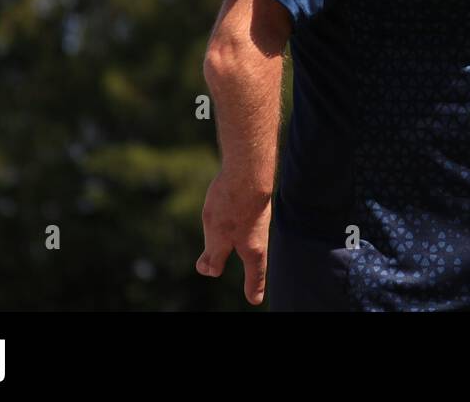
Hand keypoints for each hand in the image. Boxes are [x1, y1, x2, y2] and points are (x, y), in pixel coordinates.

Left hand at [196, 169, 272, 304]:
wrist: (248, 168)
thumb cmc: (233, 205)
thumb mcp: (217, 238)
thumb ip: (213, 257)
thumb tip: (210, 271)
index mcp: (253, 250)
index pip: (254, 276)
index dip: (254, 289)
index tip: (255, 300)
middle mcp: (259, 235)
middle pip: (252, 257)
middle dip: (250, 271)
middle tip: (252, 286)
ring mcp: (257, 217)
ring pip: (246, 238)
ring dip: (235, 244)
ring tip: (225, 250)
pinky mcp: (252, 202)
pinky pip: (242, 220)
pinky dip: (234, 225)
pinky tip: (226, 214)